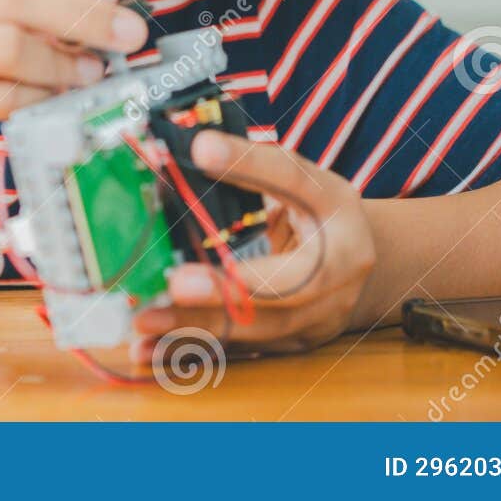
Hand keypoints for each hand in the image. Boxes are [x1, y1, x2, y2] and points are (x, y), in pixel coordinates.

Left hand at [131, 131, 377, 361]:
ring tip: (146, 319)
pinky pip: (238, 353)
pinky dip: (191, 352)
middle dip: (230, 288)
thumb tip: (193, 147)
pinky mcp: (290, 345)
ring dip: (195, 326)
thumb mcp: (298, 179)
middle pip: (288, 286)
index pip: (295, 181)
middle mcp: (338, 272)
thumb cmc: (317, 214)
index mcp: (337, 209)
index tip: (201, 150)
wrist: (355, 264)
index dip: (250, 166)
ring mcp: (318, 317)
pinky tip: (149, 351)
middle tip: (178, 283)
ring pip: (257, 329)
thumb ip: (254, 168)